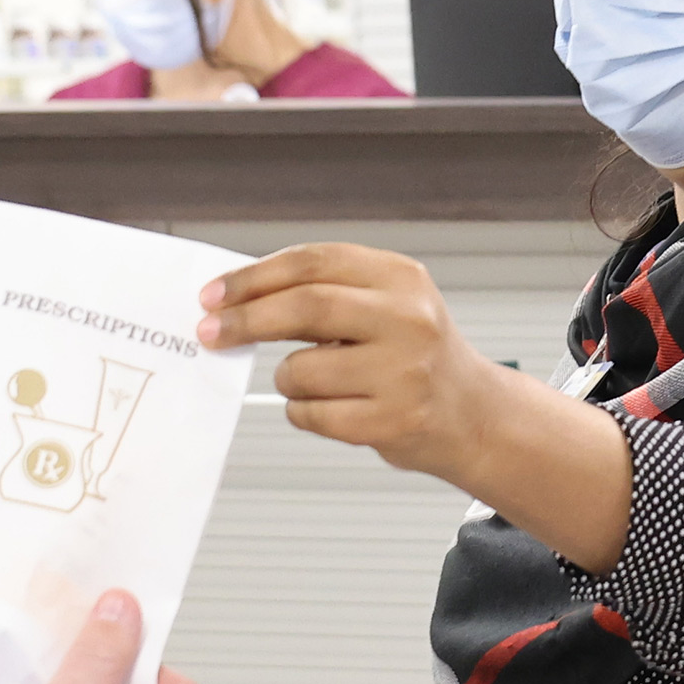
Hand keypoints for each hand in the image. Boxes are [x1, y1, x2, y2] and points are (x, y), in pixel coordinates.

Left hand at [198, 243, 513, 486]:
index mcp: (401, 277)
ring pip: (300, 369)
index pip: (313, 262)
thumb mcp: (384, 305)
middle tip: (210, 332)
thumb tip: (236, 300)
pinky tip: (331, 408)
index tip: (214, 294)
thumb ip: (323, 293)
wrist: (473, 415)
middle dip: (246, 320)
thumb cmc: (414, 357)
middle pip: (305, 307)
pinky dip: (303, 412)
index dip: (254, 277)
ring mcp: (404, 372)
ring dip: (287, 378)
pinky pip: (312, 415)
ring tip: (313, 382)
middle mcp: (408, 318)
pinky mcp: (393, 420)